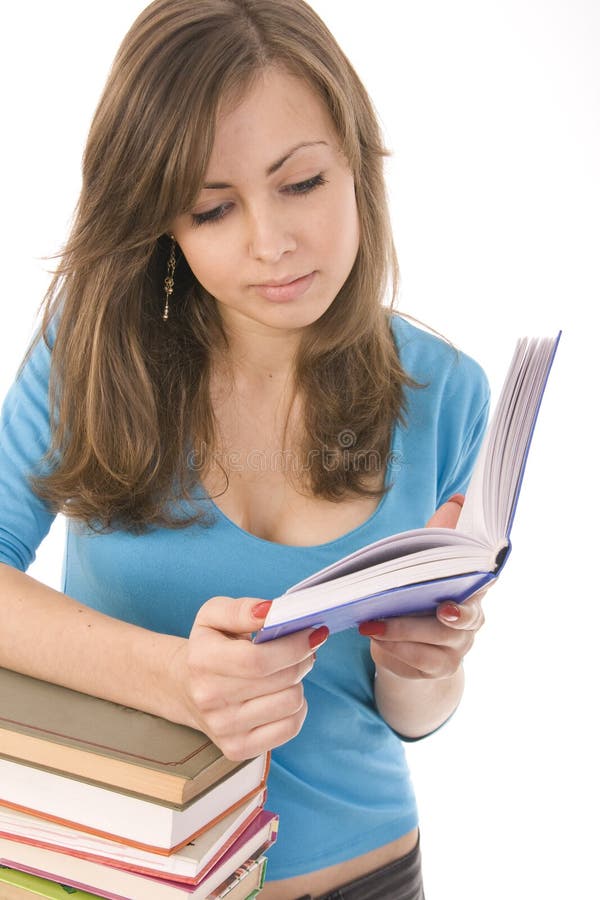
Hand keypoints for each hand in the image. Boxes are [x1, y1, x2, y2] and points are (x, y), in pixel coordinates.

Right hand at [166, 596, 327, 760]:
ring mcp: (222, 728)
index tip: (310, 633)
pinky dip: (296, 709)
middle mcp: (209, 698)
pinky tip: (284, 694)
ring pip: (290, 703)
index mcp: (202, 660)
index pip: (258, 660)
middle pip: (280, 681)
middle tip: (305, 647)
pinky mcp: (237, 749)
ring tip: (289, 671)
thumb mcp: (214, 615)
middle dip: (302, 659)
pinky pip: (289, 728)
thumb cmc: (208, 646)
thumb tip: (270, 612)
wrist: (184, 686)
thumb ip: (242, 609)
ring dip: (299, 682)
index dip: (292, 646)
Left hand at [358, 495, 486, 679]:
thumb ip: (440, 533)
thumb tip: (460, 500)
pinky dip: (396, 648)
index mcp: (473, 588)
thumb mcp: (424, 560)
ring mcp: (458, 647)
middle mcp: (473, 619)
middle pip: (464, 617)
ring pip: (439, 641)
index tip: (459, 591)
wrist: (411, 643)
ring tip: (373, 622)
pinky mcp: (440, 668)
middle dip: (448, 614)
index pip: (484, 583)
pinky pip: (420, 660)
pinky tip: (375, 637)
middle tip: (437, 610)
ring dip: (404, 631)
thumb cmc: (417, 591)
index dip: (478, 585)